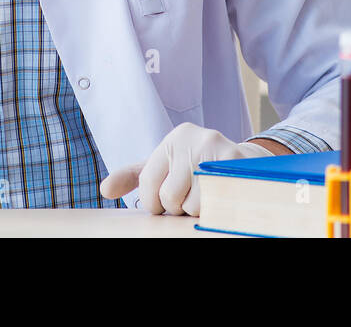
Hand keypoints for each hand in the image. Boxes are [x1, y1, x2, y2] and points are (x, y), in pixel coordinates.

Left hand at [98, 123, 271, 215]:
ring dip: (198, 211)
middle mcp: (196, 138)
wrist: (246, 164)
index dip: (155, 204)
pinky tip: (219, 200)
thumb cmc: (197, 169)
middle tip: (190, 197)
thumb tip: (104, 191)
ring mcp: (219, 150)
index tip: (165, 202)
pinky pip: (216, 205)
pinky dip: (214, 211)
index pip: (149, 185)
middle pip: (170, 197)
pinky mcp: (238, 165)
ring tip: (207, 196)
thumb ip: (134, 177)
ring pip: (194, 205)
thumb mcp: (166, 166)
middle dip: (178, 208)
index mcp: (174, 138)